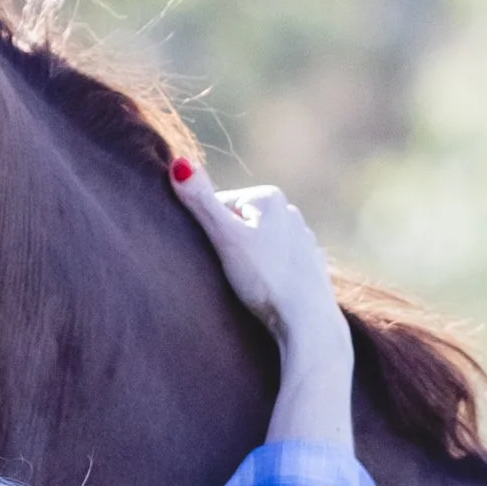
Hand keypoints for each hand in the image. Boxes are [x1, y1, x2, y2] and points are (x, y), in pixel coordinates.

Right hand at [170, 165, 354, 447]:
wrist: (308, 323)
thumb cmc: (265, 279)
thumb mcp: (225, 238)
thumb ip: (201, 202)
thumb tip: (178, 163)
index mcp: (269, 197)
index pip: (218, 207)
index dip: (208, 234)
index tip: (217, 258)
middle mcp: (290, 212)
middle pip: (238, 225)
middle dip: (228, 247)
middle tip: (231, 275)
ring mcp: (302, 240)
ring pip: (257, 245)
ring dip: (246, 262)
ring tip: (248, 286)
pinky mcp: (308, 267)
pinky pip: (274, 264)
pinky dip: (266, 275)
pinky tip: (267, 293)